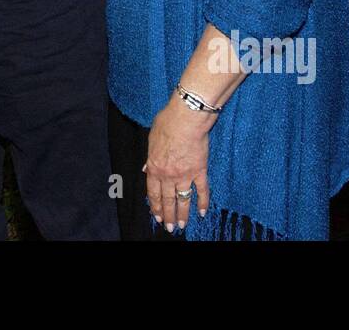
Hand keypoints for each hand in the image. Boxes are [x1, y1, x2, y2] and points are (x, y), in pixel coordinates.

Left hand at [143, 98, 211, 232]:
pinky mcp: (200, 171)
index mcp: (154, 167)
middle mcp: (168, 175)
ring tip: (181, 225)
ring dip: (182, 214)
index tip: (156, 216)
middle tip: (169, 228)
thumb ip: (149, 157)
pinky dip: (203, 202)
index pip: (153, 192)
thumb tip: (145, 169)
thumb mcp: (151, 139)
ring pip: (183, 199)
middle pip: (168, 200)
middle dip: (167, 215)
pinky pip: (202, 190)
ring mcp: (185, 175)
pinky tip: (202, 212)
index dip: (155, 206)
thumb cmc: (167, 124)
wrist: (186, 119)